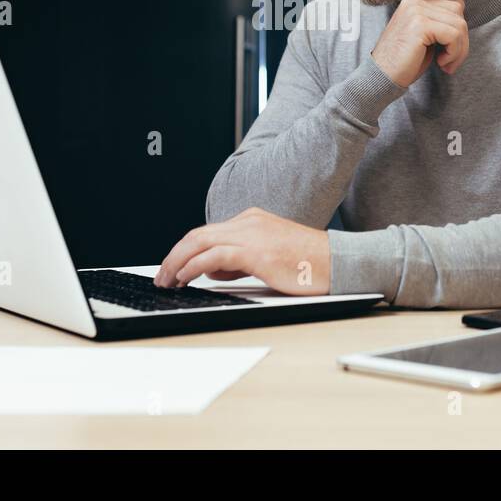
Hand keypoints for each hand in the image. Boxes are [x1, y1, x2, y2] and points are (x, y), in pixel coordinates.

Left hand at [154, 208, 330, 294]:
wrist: (338, 262)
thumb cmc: (310, 264)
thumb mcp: (268, 257)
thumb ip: (239, 260)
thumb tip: (211, 270)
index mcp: (252, 220)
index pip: (209, 232)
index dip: (185, 251)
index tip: (173, 268)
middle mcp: (249, 222)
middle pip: (198, 234)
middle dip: (174, 255)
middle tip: (161, 276)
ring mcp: (252, 234)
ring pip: (199, 242)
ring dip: (177, 262)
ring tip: (167, 280)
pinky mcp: (256, 252)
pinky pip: (214, 257)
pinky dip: (193, 266)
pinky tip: (185, 278)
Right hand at [370, 0, 468, 87]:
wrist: (381, 77)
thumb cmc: (404, 62)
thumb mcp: (425, 37)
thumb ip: (440, 22)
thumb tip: (462, 7)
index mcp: (414, 3)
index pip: (453, 6)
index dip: (458, 31)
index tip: (450, 52)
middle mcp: (414, 2)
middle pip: (458, 13)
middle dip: (462, 41)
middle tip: (451, 61)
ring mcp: (416, 12)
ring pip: (459, 25)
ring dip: (459, 50)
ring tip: (446, 64)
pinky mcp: (420, 25)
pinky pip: (453, 36)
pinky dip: (454, 53)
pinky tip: (441, 63)